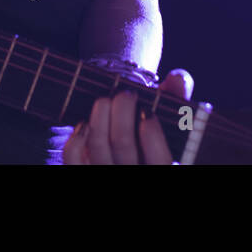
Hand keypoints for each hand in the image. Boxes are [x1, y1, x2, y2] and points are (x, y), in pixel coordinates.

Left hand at [62, 68, 193, 163]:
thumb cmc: (148, 139)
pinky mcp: (80, 172)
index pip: (160, 161)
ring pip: (97, 146)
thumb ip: (177, 100)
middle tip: (126, 94)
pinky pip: (73, 156)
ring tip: (106, 100)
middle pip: (123, 146)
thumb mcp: (168, 124)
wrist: (121, 158)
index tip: (148, 114)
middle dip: (123, 111)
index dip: (153, 135)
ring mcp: (103, 174)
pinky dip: (77, 136)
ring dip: (100, 115)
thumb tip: (178, 77)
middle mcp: (130, 174)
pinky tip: (86, 123)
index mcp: (157, 169)